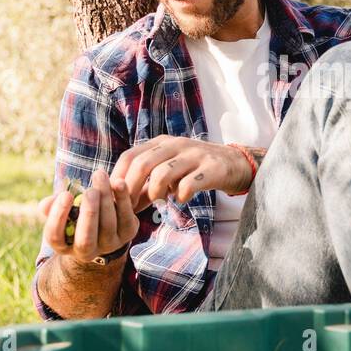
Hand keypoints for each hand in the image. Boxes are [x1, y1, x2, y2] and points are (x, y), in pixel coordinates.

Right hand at [37, 169, 138, 264]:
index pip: (55, 237)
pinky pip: (126, 217)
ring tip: (100, 176)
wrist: (105, 220)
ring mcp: (109, 245)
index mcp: (64, 246)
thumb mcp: (63, 209)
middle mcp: (86, 252)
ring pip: (108, 225)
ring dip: (106, 199)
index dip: (58, 217)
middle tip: (90, 191)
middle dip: (89, 213)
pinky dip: (123, 198)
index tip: (65, 194)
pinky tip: (118, 182)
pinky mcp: (128, 233)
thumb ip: (53, 206)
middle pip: (86, 239)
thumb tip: (45, 204)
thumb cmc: (77, 213)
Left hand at [111, 135, 251, 211]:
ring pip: (163, 173)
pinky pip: (188, 185)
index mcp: (162, 143)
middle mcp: (176, 144)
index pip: (130, 156)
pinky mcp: (211, 169)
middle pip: (143, 164)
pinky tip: (182, 199)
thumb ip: (148, 182)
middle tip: (131, 207)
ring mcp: (194, 155)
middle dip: (132, 189)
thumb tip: (123, 201)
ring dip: (156, 192)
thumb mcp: (170, 168)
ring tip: (160, 201)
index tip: (114, 198)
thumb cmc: (195, 169)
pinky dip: (180, 196)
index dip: (119, 178)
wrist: (235, 164)